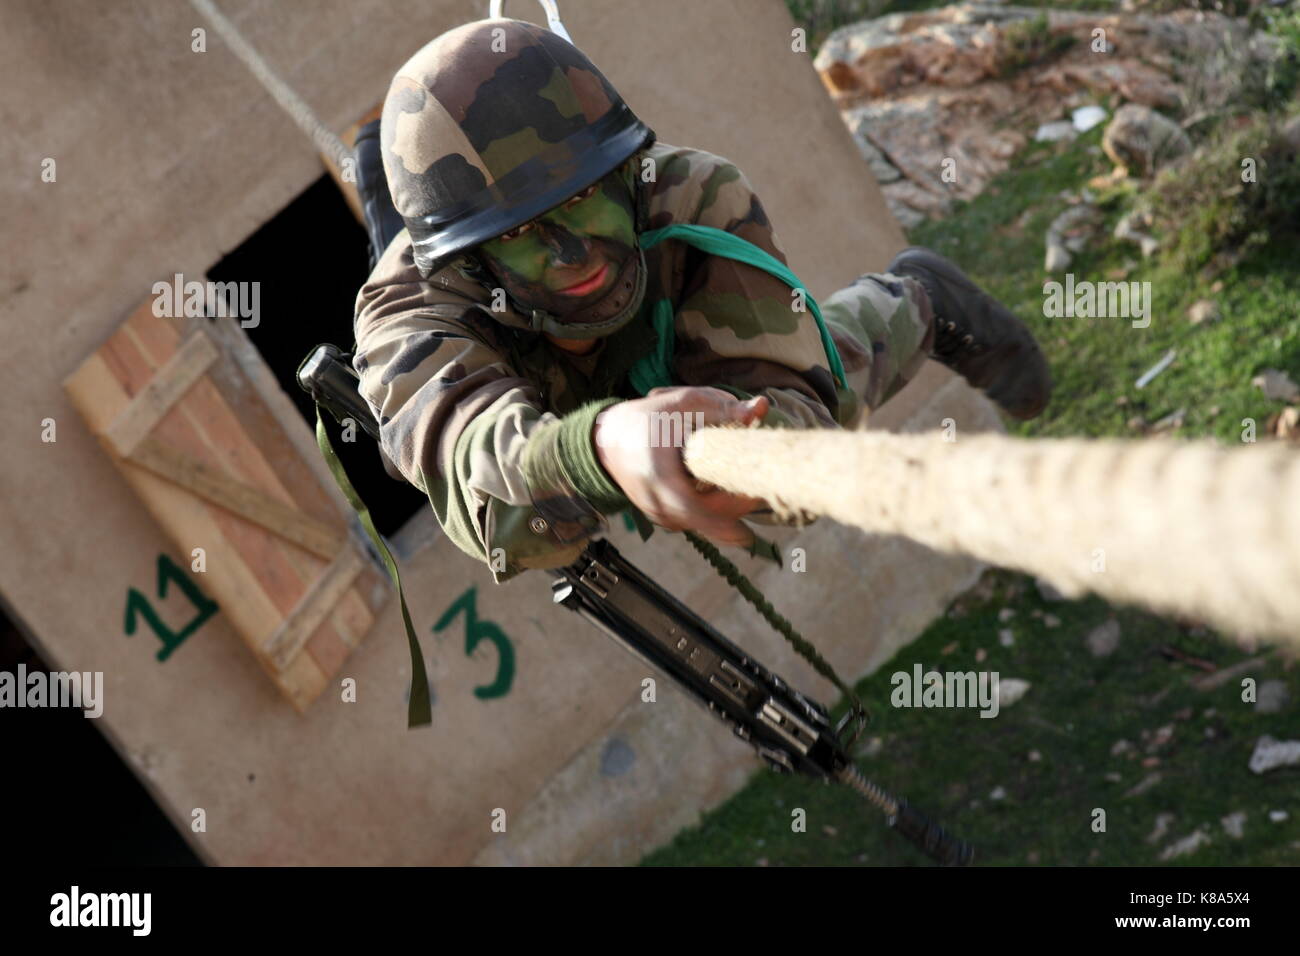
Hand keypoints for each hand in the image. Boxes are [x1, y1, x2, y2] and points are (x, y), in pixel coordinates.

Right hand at [593, 386, 769, 548]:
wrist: (608, 440)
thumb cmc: (648, 418)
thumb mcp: (685, 404)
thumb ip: (725, 408)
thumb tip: (762, 407)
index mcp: (660, 475)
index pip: (699, 508)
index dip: (732, 509)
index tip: (758, 496)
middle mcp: (656, 502)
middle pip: (708, 520)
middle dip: (738, 508)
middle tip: (761, 491)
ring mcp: (658, 514)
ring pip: (703, 524)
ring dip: (727, 512)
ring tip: (748, 492)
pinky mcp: (662, 518)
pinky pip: (694, 521)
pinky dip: (713, 512)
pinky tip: (725, 493)